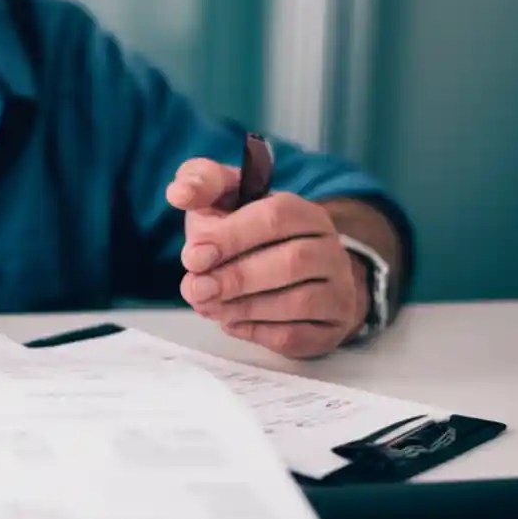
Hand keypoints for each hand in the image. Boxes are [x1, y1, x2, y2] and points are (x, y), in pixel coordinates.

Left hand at [166, 158, 369, 358]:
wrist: (290, 276)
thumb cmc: (247, 234)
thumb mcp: (223, 199)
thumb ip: (201, 184)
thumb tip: (179, 193)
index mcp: (304, 212)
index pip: (276, 217)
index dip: (231, 237)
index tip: (192, 256)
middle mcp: (329, 248)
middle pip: (291, 262)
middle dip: (235, 278)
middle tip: (195, 289)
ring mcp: (337, 289)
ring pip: (299, 302)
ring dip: (243, 307)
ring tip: (207, 306)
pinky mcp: (330, 325)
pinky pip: (296, 334)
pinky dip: (257, 331)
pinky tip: (231, 321)